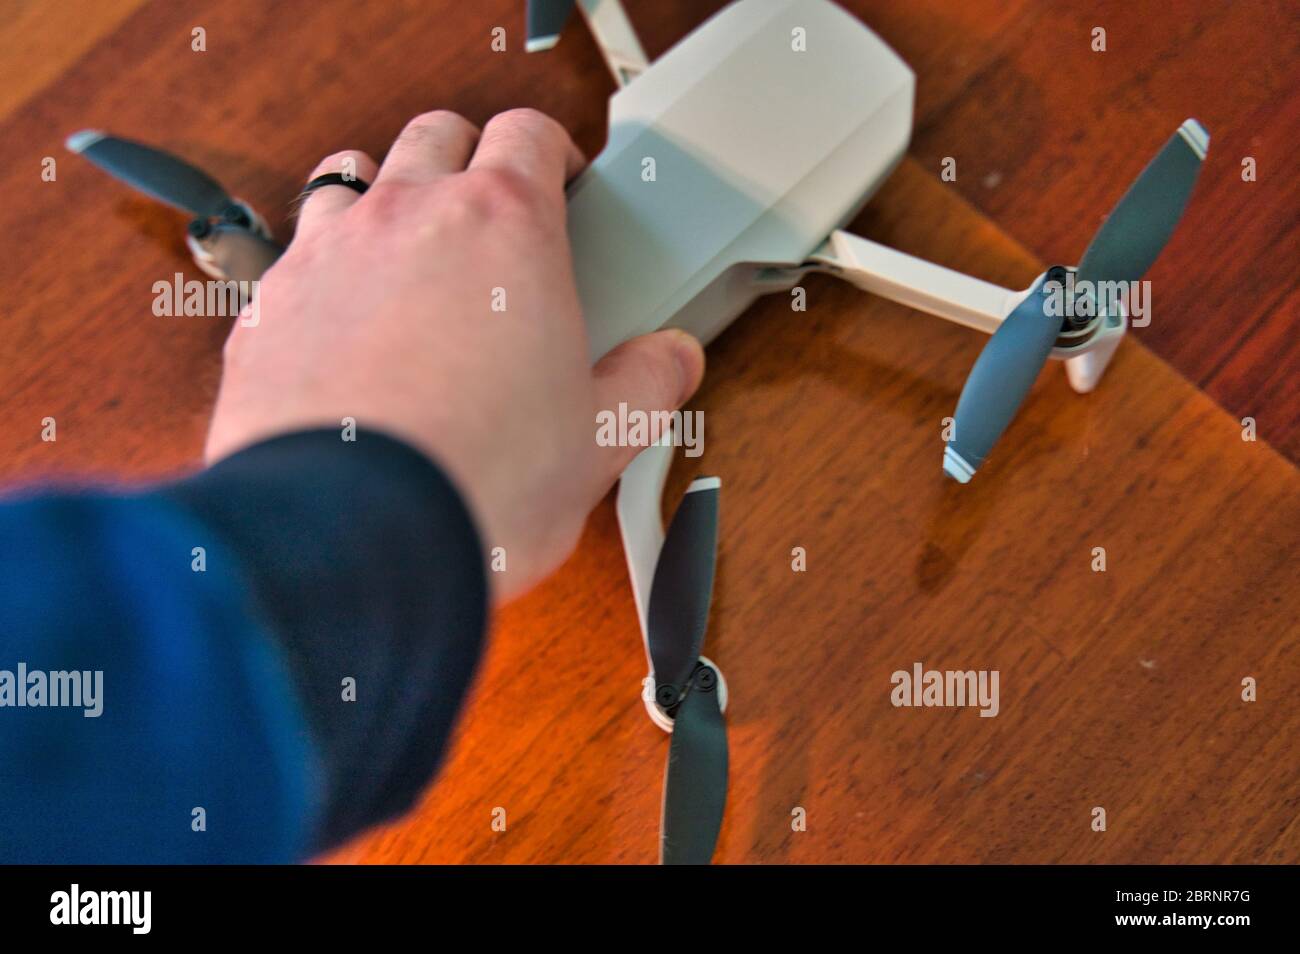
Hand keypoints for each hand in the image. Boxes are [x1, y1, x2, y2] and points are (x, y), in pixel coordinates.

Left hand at [205, 109, 704, 602]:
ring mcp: (327, 253)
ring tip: (405, 249)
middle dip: (467, 156)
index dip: (551, 151)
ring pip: (349, 174)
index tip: (561, 184)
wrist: (352, 535)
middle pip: (436, 133)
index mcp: (505, 227)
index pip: (529, 133)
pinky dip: (321, 269)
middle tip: (490, 210)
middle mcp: (408, 216)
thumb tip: (669, 361)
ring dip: (381, 193)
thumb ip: (646, 385)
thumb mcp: (599, 441)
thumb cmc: (477, 480)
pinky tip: (339, 322)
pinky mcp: (265, 308)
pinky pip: (291, 255)